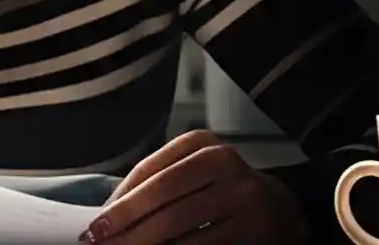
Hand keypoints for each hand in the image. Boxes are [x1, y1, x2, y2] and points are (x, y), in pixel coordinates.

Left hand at [79, 129, 308, 243]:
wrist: (282, 211)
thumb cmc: (220, 191)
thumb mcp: (192, 174)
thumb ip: (156, 184)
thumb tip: (108, 213)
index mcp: (202, 144)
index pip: (150, 170)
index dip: (120, 200)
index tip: (95, 223)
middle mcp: (225, 163)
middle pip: (163, 195)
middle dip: (126, 223)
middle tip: (99, 242)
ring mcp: (243, 197)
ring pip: (180, 225)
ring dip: (144, 243)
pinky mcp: (254, 231)